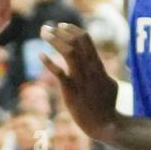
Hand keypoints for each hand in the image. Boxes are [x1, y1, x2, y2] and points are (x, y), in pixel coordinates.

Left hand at [40, 23, 119, 141]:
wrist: (105, 124)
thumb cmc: (108, 106)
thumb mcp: (110, 84)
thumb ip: (102, 73)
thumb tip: (99, 68)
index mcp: (98, 65)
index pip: (86, 39)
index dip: (73, 29)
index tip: (62, 25)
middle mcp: (90, 68)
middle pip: (77, 41)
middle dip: (61, 31)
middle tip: (48, 26)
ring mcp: (81, 78)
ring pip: (68, 51)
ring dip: (54, 39)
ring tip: (43, 33)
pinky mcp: (71, 90)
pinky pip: (59, 72)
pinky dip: (49, 62)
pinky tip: (40, 55)